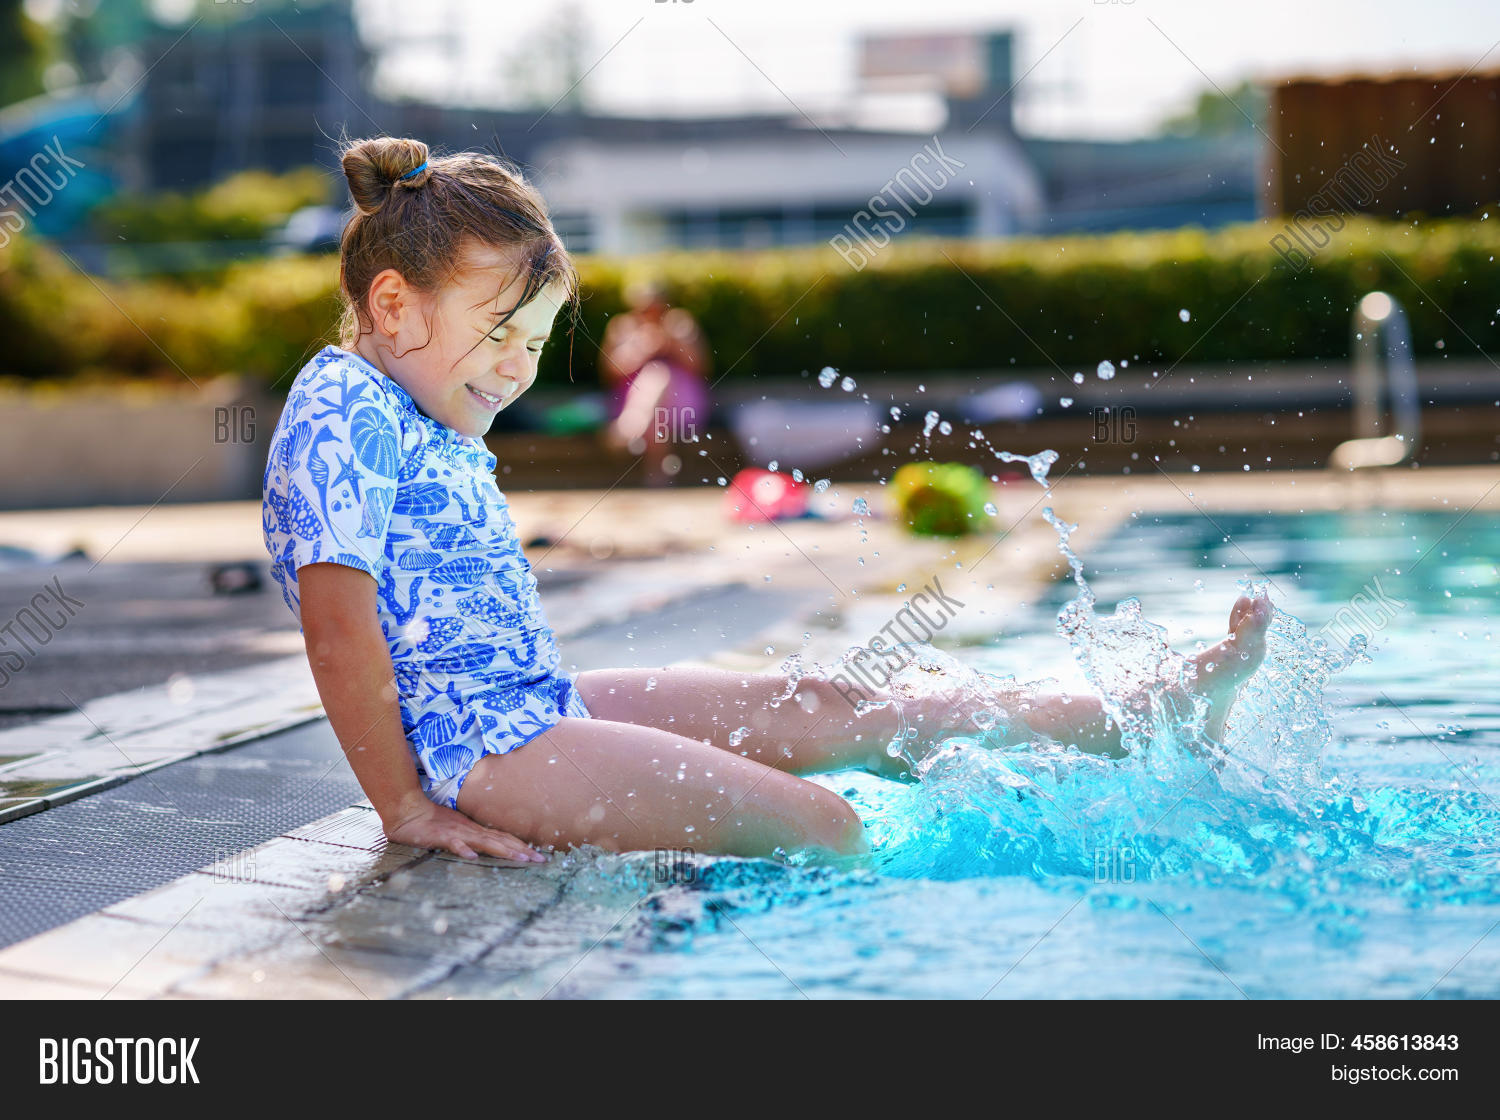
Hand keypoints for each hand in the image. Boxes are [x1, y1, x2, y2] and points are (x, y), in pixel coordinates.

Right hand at [382, 796, 546, 862]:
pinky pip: (453, 844)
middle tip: (540, 860)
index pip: (503, 839)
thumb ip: (472, 840)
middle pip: (501, 841)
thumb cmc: (432, 823)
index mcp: (475, 831)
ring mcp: (457, 833)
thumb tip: (487, 850)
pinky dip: (463, 849)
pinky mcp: (441, 837)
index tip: (539, 856)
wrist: (409, 812)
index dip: (521, 847)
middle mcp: (471, 831)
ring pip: (484, 841)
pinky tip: (472, 856)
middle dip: (522, 850)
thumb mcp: (457, 833)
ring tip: (520, 858)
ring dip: (503, 849)